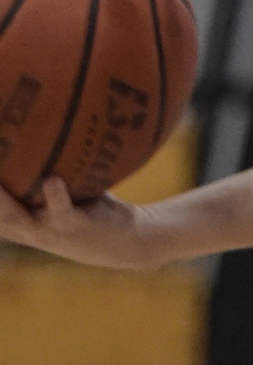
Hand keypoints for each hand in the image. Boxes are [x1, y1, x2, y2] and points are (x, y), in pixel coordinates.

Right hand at [0, 177, 160, 269]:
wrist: (129, 241)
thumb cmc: (91, 206)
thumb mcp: (63, 186)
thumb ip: (47, 166)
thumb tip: (42, 123)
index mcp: (18, 218)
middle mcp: (25, 228)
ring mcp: (47, 231)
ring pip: (15, 218)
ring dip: (1, 199)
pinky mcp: (74, 229)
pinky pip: (62, 213)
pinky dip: (56, 197)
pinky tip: (52, 180)